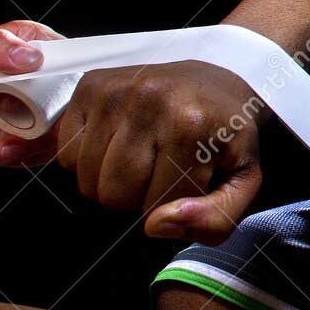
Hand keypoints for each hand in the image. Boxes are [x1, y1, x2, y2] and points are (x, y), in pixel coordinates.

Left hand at [0, 21, 60, 166]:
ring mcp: (36, 108)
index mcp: (28, 44)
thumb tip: (33, 56)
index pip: (69, 55)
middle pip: (73, 95)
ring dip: (39, 142)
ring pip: (65, 125)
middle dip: (55, 117)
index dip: (66, 76)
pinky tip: (4, 152)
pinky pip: (48, 149)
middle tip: (19, 123)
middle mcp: (39, 76)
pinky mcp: (30, 136)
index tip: (48, 93)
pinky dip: (29, 156)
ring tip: (4, 145)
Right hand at [54, 60, 262, 243]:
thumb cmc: (226, 136)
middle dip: (136, 196)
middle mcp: (151, 100)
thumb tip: (156, 226)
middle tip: (161, 170)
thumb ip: (215, 219)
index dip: (171, 206)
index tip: (188, 180)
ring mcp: (116, 90)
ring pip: (87, 179)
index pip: (156, 206)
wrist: (215, 82)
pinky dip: (87, 159)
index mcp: (193, 126)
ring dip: (110, 181)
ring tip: (142, 156)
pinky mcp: (90, 86)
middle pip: (113, 194)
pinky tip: (118, 141)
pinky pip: (66, 153)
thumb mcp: (243, 181)